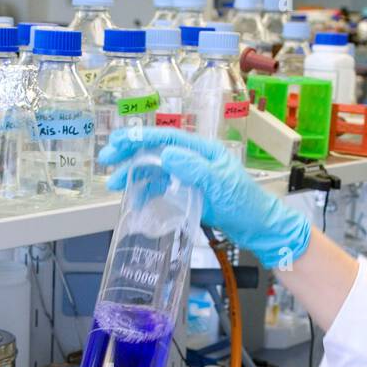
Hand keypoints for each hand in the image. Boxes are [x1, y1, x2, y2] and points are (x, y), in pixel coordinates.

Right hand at [97, 126, 312, 268]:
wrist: (259, 227)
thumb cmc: (246, 203)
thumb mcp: (220, 184)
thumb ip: (194, 169)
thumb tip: (167, 154)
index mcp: (202, 151)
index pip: (166, 139)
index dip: (140, 139)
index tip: (118, 143)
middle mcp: (194, 160)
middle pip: (156, 152)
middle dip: (131, 155)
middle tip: (107, 161)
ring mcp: (190, 177)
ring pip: (156, 171)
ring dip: (135, 176)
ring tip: (116, 186)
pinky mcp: (189, 194)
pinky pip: (163, 189)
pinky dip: (147, 193)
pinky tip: (136, 202)